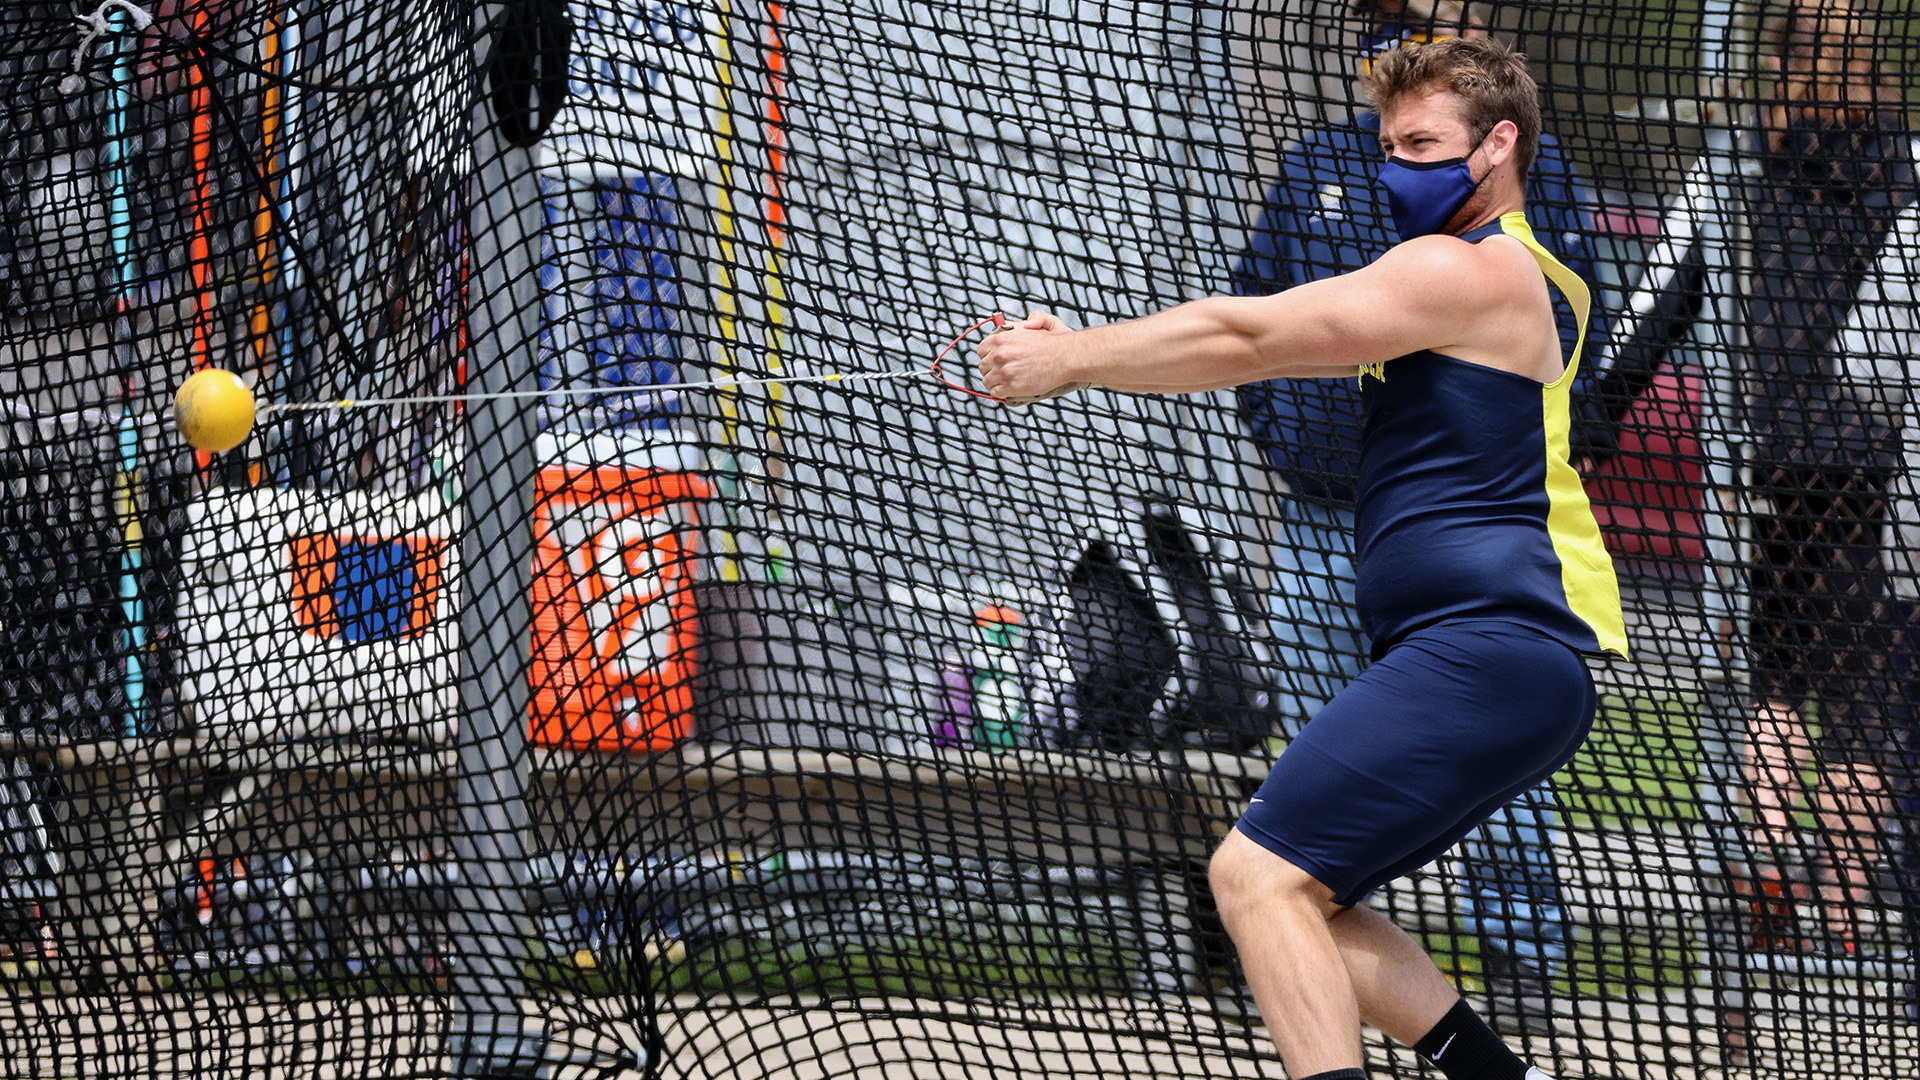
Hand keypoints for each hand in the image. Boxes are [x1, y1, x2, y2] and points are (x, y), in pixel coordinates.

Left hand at [975, 312, 1091, 404]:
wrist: (1066, 358)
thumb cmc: (1056, 342)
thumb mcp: (1044, 321)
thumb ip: (1034, 317)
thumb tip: (1027, 323)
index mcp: (1000, 338)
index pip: (981, 350)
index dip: (989, 355)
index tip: (996, 359)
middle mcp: (999, 354)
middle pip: (983, 366)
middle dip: (992, 369)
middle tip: (1004, 371)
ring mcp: (1004, 371)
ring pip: (987, 381)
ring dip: (995, 382)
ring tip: (1006, 381)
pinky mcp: (1011, 386)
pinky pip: (995, 392)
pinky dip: (1000, 393)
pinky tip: (1009, 389)